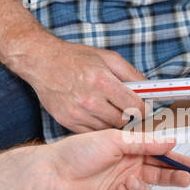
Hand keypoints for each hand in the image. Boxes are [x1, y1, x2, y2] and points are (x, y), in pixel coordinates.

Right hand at [16, 32, 146, 133]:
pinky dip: (98, 126)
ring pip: (108, 129)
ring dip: (113, 122)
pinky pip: (92, 133)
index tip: (143, 108)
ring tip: (109, 108)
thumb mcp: (107, 57)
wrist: (41, 61)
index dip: (143, 109)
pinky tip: (96, 114)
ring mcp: (78, 113)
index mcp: (102, 81)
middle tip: (127, 109)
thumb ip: (131, 73)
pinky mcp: (67, 121)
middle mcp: (90, 100)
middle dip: (129, 116)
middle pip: (123, 121)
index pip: (135, 107)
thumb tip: (148, 88)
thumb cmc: (73, 58)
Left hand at [36, 128, 189, 189]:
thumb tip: (170, 141)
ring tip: (130, 180)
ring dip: (142, 186)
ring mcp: (120, 185)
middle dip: (173, 176)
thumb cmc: (77, 151)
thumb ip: (144, 143)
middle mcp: (127, 167)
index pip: (159, 155)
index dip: (177, 160)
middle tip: (186, 178)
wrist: (53, 173)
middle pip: (158, 174)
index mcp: (129, 149)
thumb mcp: (114, 140)